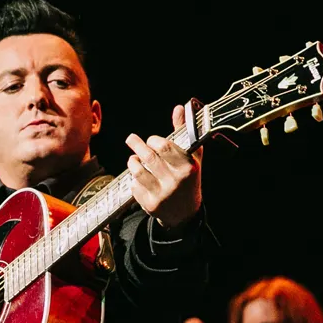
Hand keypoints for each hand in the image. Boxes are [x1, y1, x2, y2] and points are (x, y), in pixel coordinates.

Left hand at [125, 104, 202, 229]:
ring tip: (134, 158)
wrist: (185, 213)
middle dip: (136, 144)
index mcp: (188, 168)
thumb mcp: (192, 156)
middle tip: (131, 139)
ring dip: (132, 161)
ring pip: (137, 171)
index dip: (153, 140)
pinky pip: (134, 186)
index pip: (164, 147)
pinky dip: (134, 179)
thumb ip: (184, 132)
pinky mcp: (149, 205)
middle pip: (148, 157)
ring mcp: (162, 194)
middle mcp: (175, 181)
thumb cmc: (188, 179)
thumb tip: (179, 108)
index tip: (151, 140)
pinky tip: (140, 178)